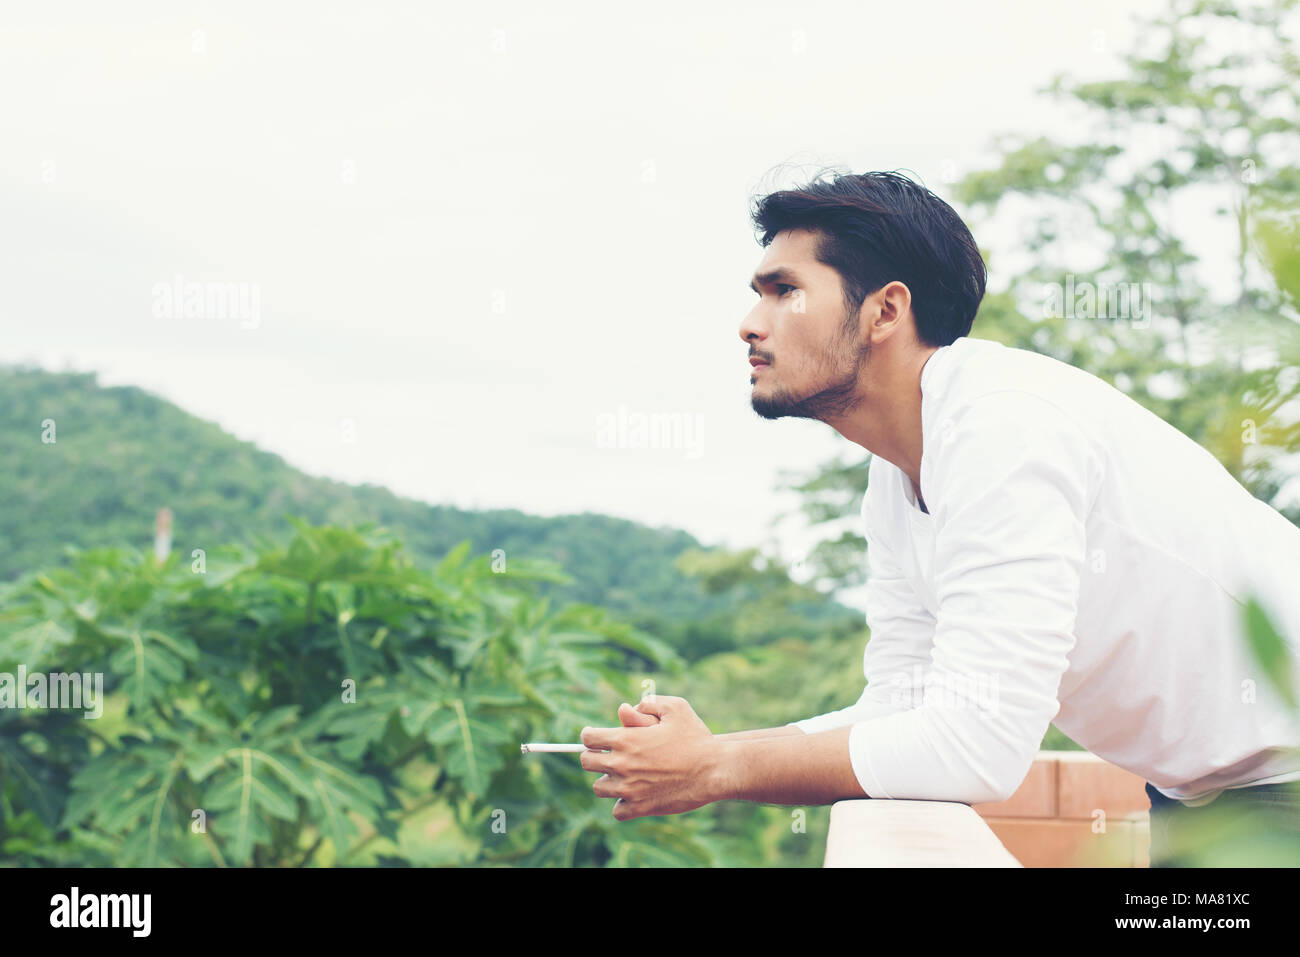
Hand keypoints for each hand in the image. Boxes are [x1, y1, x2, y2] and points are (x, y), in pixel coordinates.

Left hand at [581, 695, 718, 820]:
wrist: (714, 771)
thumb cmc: (697, 738)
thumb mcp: (676, 709)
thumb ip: (649, 703)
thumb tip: (626, 709)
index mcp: (626, 739)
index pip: (588, 738)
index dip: (591, 735)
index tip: (596, 737)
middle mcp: (622, 764)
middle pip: (587, 762)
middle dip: (595, 756)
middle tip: (608, 755)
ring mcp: (629, 789)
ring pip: (599, 788)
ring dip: (608, 780)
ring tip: (623, 775)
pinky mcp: (640, 808)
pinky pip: (617, 810)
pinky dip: (623, 803)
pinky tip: (634, 794)